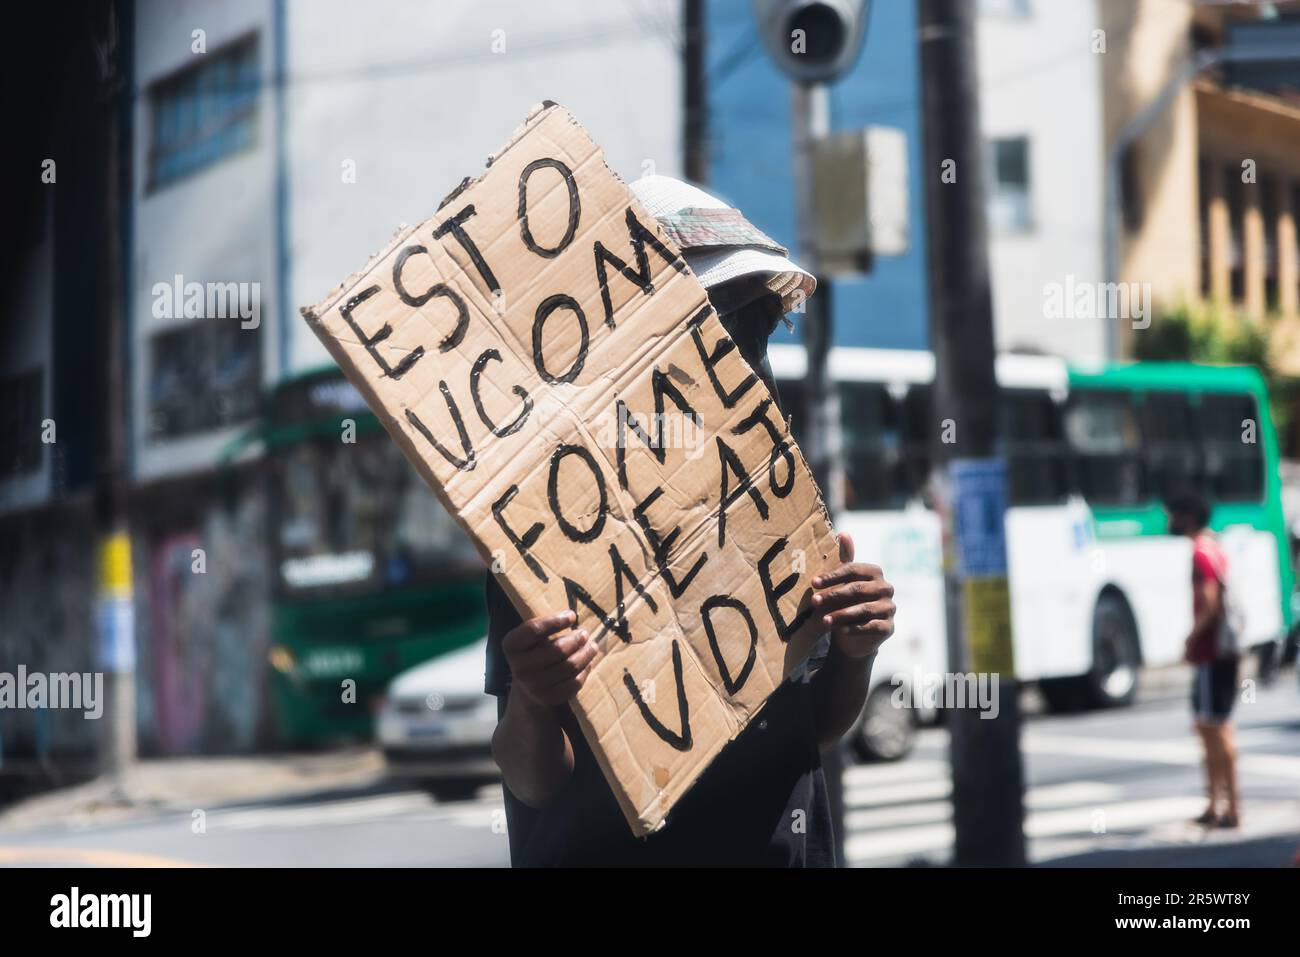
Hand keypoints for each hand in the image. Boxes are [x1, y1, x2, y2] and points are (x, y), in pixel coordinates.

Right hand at [501, 611, 597, 707]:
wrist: (526, 689)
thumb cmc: (533, 653)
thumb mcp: (531, 638)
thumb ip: (546, 626)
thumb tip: (572, 616)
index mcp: (512, 645)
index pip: (534, 629)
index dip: (555, 621)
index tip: (572, 615)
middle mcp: (519, 667)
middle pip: (557, 649)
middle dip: (576, 640)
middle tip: (585, 634)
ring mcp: (532, 685)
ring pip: (569, 666)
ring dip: (585, 654)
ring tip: (592, 647)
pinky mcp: (547, 698)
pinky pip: (574, 683)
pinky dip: (584, 671)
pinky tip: (588, 664)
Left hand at [811, 532, 895, 658]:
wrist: (855, 634)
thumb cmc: (847, 601)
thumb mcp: (844, 581)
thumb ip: (845, 558)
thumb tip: (843, 533)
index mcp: (875, 572)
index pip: (853, 570)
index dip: (832, 576)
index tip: (813, 583)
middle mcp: (886, 588)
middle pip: (857, 589)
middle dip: (833, 595)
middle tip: (814, 601)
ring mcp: (889, 608)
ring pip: (864, 609)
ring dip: (841, 615)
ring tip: (823, 620)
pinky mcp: (889, 627)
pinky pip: (871, 627)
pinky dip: (855, 628)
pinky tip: (841, 631)